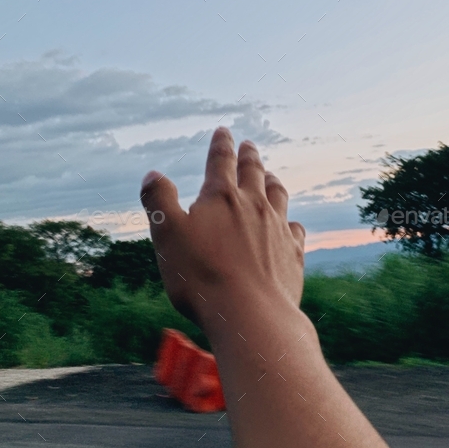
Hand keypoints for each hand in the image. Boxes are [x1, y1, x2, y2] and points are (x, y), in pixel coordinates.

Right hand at [140, 127, 305, 341]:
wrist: (251, 315)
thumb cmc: (202, 277)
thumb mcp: (167, 236)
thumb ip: (160, 201)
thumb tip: (153, 174)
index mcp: (221, 197)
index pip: (221, 161)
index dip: (221, 145)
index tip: (224, 132)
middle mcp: (254, 206)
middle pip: (254, 172)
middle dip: (249, 156)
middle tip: (248, 145)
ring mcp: (278, 228)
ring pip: (278, 195)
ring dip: (272, 182)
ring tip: (270, 177)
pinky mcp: (293, 254)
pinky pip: (295, 229)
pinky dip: (291, 222)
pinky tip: (290, 225)